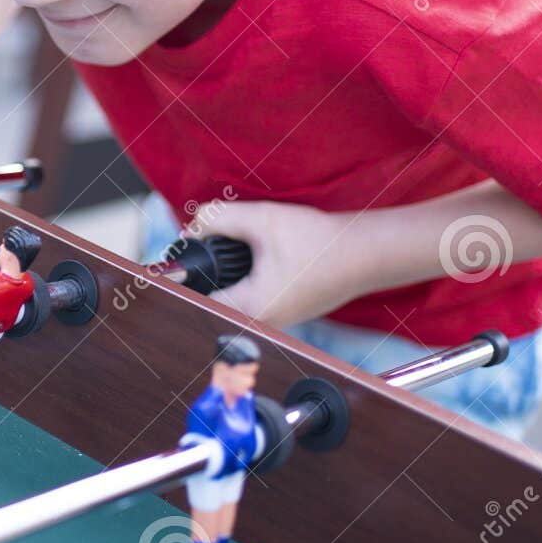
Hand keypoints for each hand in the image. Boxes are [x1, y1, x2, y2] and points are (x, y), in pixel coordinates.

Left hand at [193, 198, 361, 326]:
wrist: (365, 254)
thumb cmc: (320, 242)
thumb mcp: (262, 220)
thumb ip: (218, 219)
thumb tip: (192, 226)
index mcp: (250, 309)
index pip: (195, 297)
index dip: (183, 275)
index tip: (176, 257)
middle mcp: (259, 323)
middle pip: (210, 298)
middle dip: (207, 268)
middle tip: (207, 241)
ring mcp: (272, 321)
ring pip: (230, 297)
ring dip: (226, 273)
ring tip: (237, 248)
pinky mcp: (282, 312)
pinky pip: (249, 297)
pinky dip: (245, 277)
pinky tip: (258, 257)